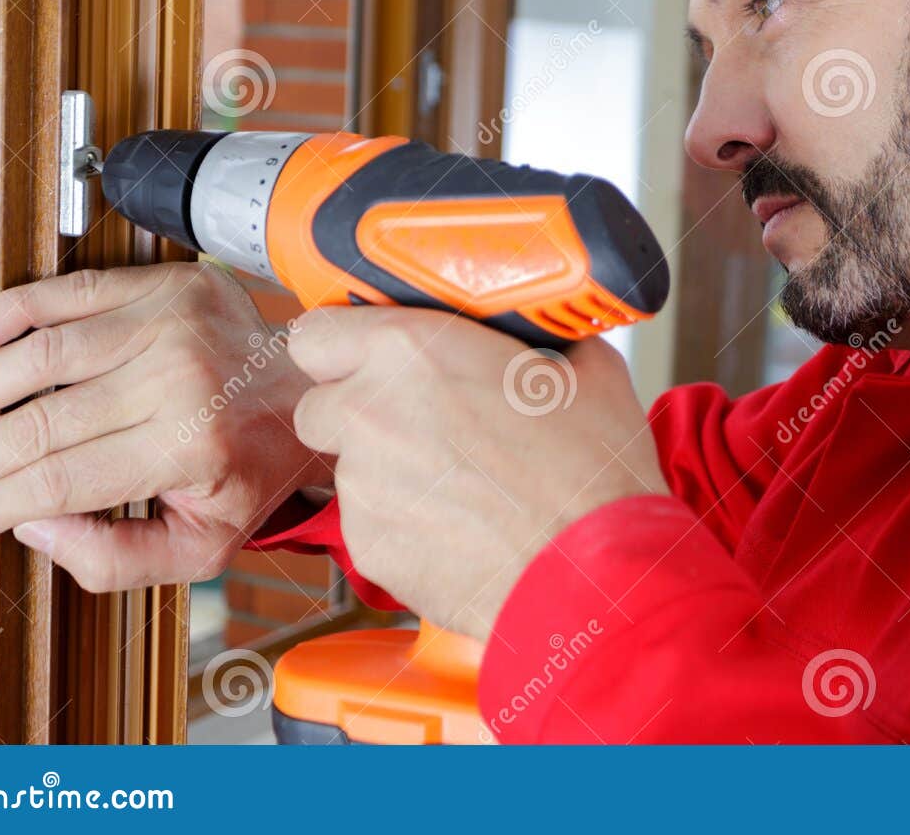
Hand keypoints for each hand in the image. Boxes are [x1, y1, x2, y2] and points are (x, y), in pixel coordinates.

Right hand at [0, 264, 323, 590]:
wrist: (313, 387)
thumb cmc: (254, 467)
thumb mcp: (207, 542)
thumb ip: (118, 558)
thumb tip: (33, 528)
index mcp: (188, 448)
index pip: (61, 481)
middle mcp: (179, 380)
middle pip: (40, 422)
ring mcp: (171, 324)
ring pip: (42, 353)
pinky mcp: (166, 285)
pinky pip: (68, 293)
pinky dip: (7, 314)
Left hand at [288, 308, 665, 637]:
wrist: (592, 575)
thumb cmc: (590, 475)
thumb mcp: (585, 372)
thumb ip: (538, 344)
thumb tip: (543, 339)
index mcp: (411, 352)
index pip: (316, 334)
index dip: (343, 347)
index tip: (370, 357)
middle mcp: (371, 415)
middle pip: (319, 407)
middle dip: (358, 413)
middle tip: (420, 420)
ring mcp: (363, 487)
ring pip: (350, 469)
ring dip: (389, 471)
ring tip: (462, 484)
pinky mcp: (370, 548)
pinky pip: (372, 523)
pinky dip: (405, 523)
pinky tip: (462, 526)